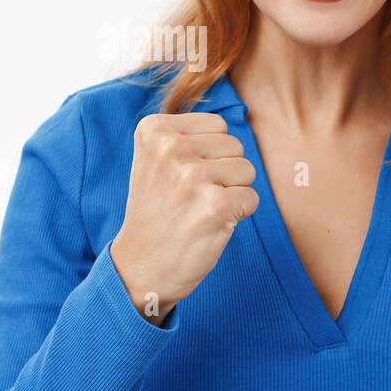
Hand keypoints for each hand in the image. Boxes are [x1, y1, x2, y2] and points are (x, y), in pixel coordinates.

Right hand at [111, 112, 257, 321]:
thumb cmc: (155, 210)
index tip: (179, 177)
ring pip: (247, 170)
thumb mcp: (154, 159)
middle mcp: (171, 148)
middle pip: (235, 145)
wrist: (139, 266)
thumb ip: (186, 135)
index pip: (217, 125)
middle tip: (190, 197)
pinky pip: (251, 198)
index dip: (207, 154)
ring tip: (198, 209)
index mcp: (154, 130)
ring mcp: (193, 176)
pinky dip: (238, 215)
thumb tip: (229, 126)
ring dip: (231, 192)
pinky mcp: (216, 206)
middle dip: (222, 172)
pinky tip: (209, 224)